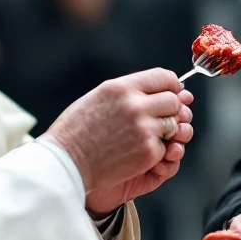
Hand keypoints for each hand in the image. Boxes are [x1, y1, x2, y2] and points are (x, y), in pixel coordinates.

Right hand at [46, 68, 193, 213]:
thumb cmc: (77, 130)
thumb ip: (128, 91)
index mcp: (122, 88)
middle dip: (170, 110)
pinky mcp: (148, 152)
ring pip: (174, 125)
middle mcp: (136, 105)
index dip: (172, 85)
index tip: (172, 92)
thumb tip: (155, 89)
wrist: (67, 162)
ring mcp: (144, 129)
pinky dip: (156, 152)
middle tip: (158, 119)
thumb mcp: (99, 97)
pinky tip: (136, 152)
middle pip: (174, 101)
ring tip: (143, 136)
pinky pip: (166, 148)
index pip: (164, 77)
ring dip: (164, 131)